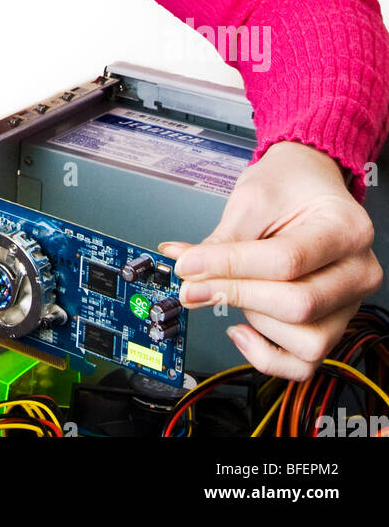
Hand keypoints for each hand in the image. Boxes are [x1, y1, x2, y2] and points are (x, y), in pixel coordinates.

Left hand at [158, 141, 382, 380]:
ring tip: (237, 290)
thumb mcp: (253, 198)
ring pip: (306, 341)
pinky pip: (305, 363)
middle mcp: (358, 270)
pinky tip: (242, 328)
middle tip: (193, 284)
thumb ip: (224, 240)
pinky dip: (268, 356)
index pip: (286, 261)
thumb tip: (188, 271)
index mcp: (346, 228)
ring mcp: (350, 303)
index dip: (231, 266)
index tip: (189, 265)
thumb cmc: (288, 186)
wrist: (310, 185)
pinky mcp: (334, 325)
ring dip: (257, 321)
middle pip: (298, 305)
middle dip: (236, 295)